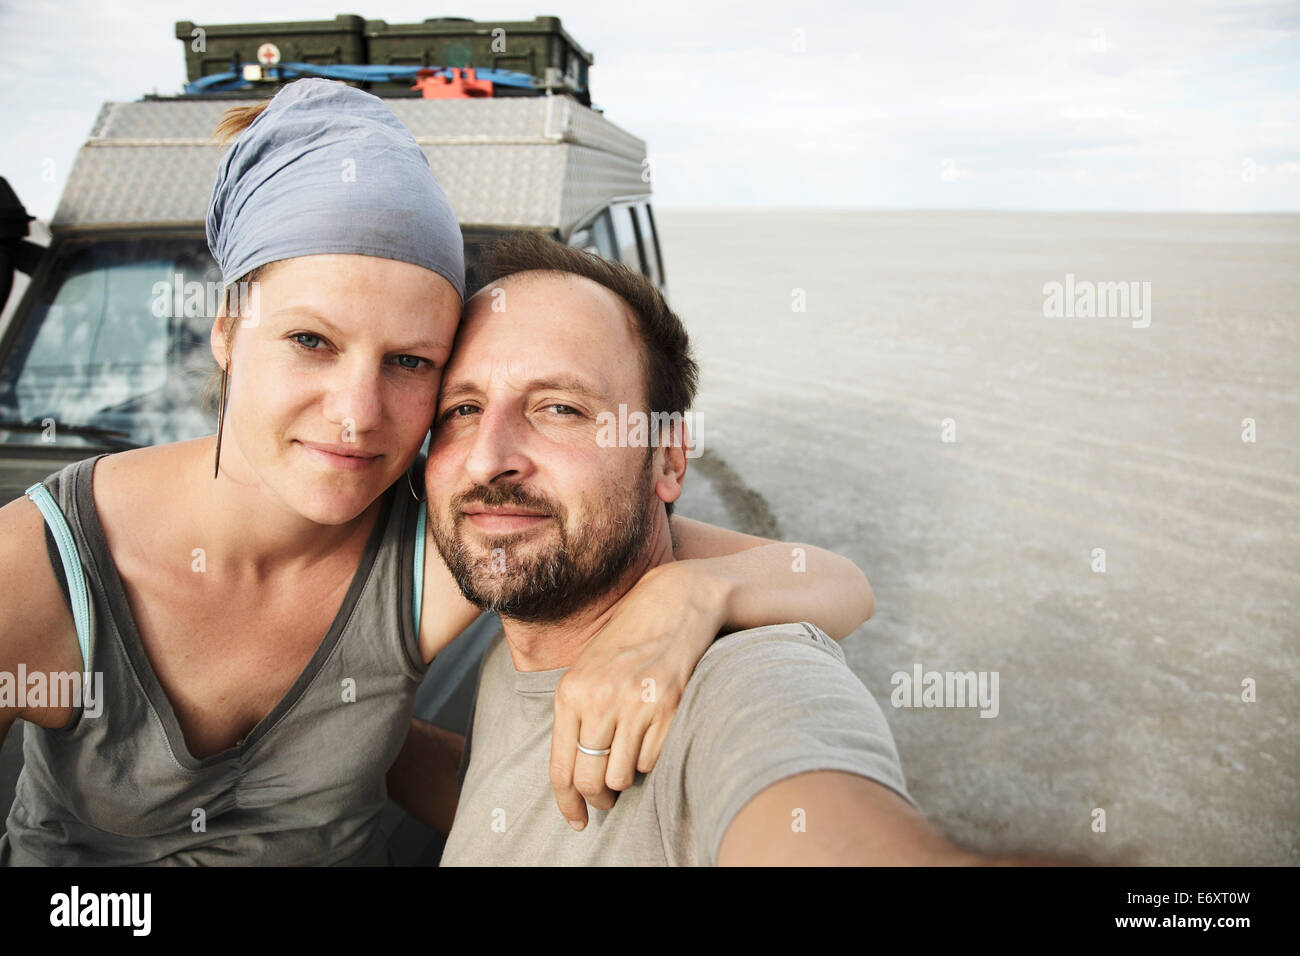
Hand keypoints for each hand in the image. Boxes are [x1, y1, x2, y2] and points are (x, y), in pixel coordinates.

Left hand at [548, 561, 728, 828]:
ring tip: (630, 757)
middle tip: (604, 799)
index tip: (575, 820)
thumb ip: (576, 716)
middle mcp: (598, 700)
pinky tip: (651, 734)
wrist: (672, 603)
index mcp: (570, 692)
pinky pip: (652, 760)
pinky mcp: (667, 707)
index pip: (560, 767)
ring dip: (625, 777)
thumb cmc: (627, 639)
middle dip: (597, 799)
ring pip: (621, 776)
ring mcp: (634, 704)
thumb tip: (575, 775)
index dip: (566, 803)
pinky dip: (650, 758)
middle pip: (589, 781)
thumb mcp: (587, 671)